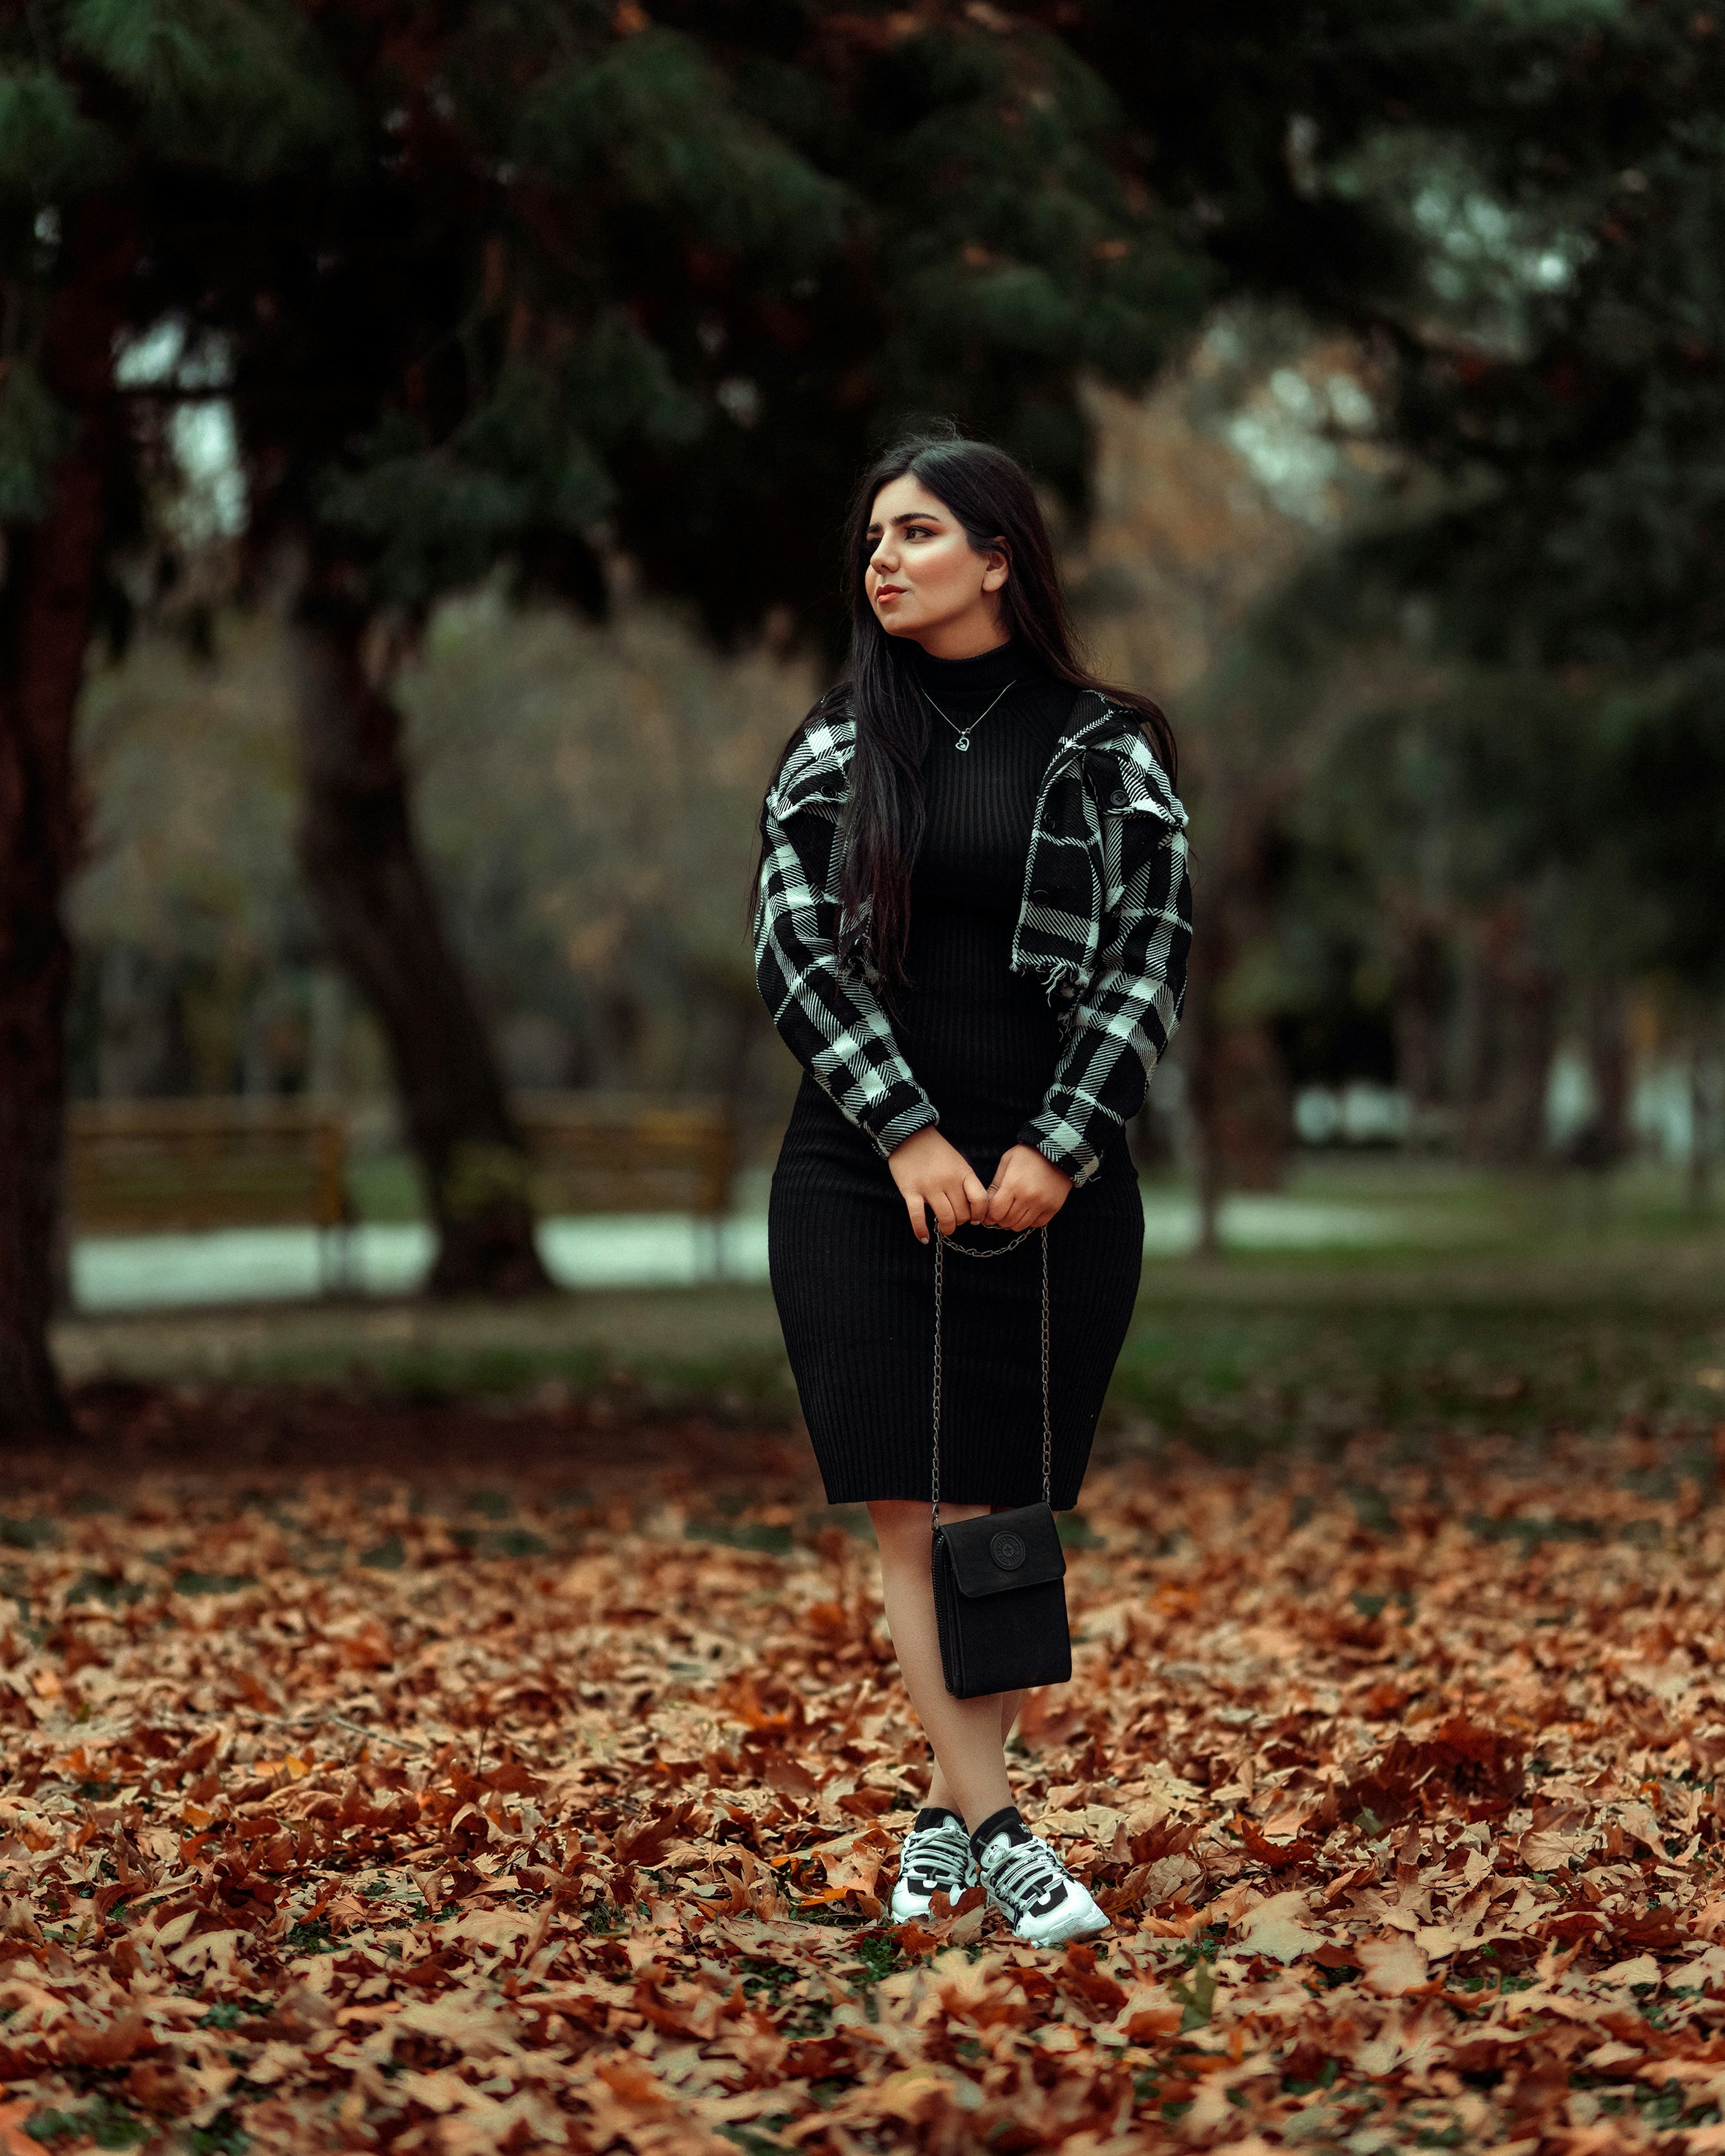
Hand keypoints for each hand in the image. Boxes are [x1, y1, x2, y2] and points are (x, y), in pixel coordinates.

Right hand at [886, 1127, 989, 1242]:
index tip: (975, 1219)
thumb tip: (973, 1209)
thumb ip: (966, 1183)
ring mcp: (928, 1186)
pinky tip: (925, 1238)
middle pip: (962, 1213)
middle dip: (960, 1222)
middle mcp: (948, 1181)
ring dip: (946, 1228)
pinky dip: (921, 1230)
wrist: (909, 1135)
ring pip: (945, 1218)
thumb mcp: (958, 1162)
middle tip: (955, 1220)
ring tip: (944, 1228)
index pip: (980, 1200)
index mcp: (963, 1173)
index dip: (979, 1214)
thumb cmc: (936, 1151)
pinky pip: (917, 1216)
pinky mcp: (910, 1190)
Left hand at [984, 1144, 1072, 1230]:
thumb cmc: (1028, 1155)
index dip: (989, 1216)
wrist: (1058, 1151)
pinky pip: (1036, 1224)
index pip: (995, 1212)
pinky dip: (1029, 1221)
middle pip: (1007, 1221)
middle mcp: (1028, 1197)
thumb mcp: (1007, 1162)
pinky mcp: (1053, 1208)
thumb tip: (987, 1204)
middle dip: (1000, 1218)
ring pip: (1020, 1226)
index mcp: (1013, 1185)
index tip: (989, 1213)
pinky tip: (1027, 1211)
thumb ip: (995, 1184)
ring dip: (1013, 1221)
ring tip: (1013, 1211)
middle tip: (1001, 1211)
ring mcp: (1042, 1204)